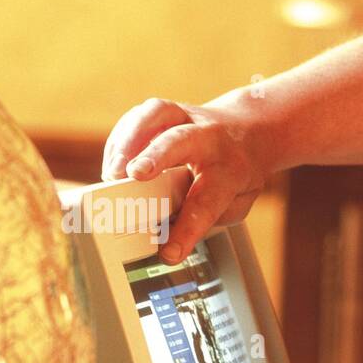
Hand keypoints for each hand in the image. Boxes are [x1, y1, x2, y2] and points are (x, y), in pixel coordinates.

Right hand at [101, 97, 268, 262]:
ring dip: (128, 140)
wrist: (249, 129)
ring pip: (156, 115)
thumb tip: (174, 229)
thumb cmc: (237, 171)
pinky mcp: (165, 110)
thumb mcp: (241, 200)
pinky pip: (139, 116)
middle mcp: (209, 138)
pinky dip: (122, 138)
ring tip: (113, 173)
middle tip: (134, 175)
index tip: (169, 252)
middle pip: (182, 141)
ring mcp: (186, 117)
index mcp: (231, 169)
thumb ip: (213, 216)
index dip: (187, 229)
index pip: (208, 202)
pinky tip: (114, 161)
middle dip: (157, 156)